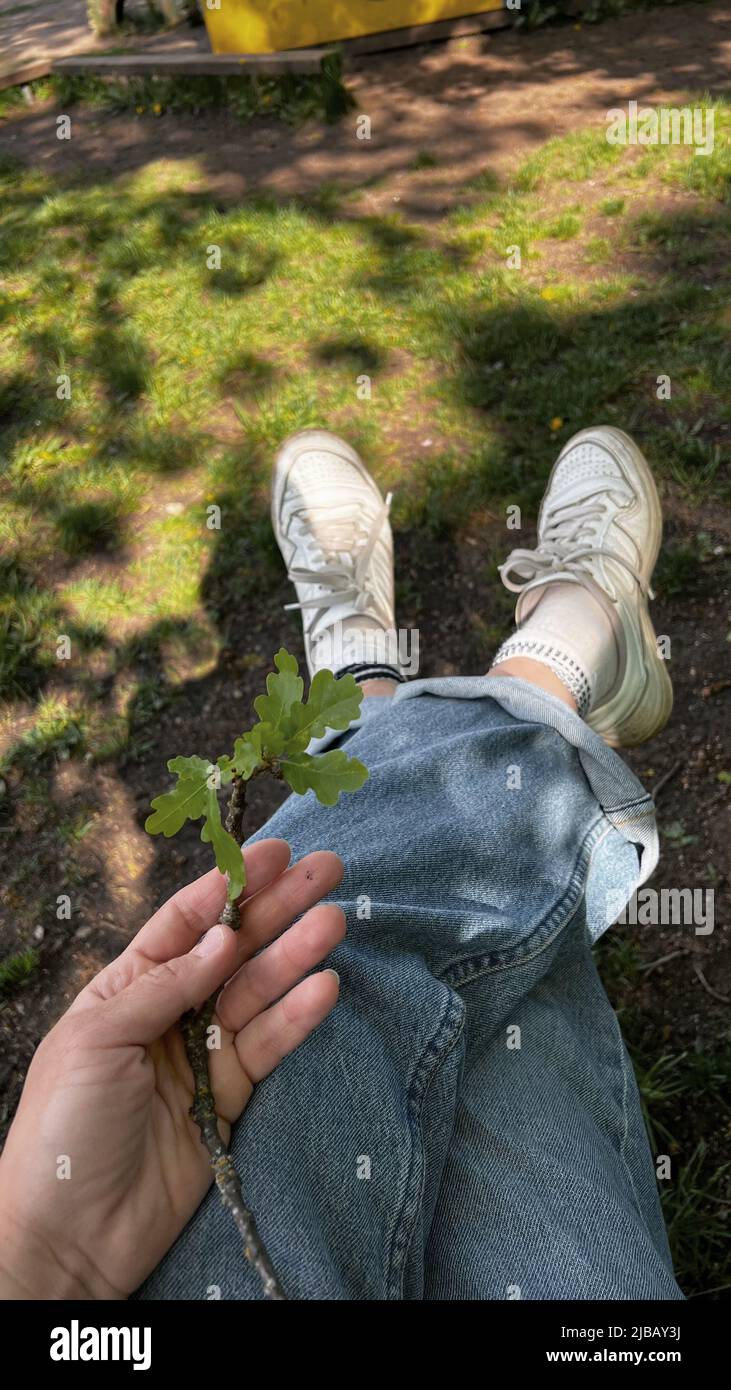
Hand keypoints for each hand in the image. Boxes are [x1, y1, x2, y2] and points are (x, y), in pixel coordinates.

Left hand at [0, 839, 344, 1298]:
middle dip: (278, 909)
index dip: (229, 886)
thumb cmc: (62, 1128)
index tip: (273, 854)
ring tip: (333, 922)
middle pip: (233, 950)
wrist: (69, 1234)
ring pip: (258, 993)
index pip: (184, 924)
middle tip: (326, 870)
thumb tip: (222, 939)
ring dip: (297, 955)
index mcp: (124, 988)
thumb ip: (163, 987)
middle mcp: (168, 1013)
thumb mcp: (96, 1039)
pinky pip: (269, 1047)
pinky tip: (326, 985)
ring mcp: (201, 1055)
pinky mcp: (230, 1098)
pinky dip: (297, 1017)